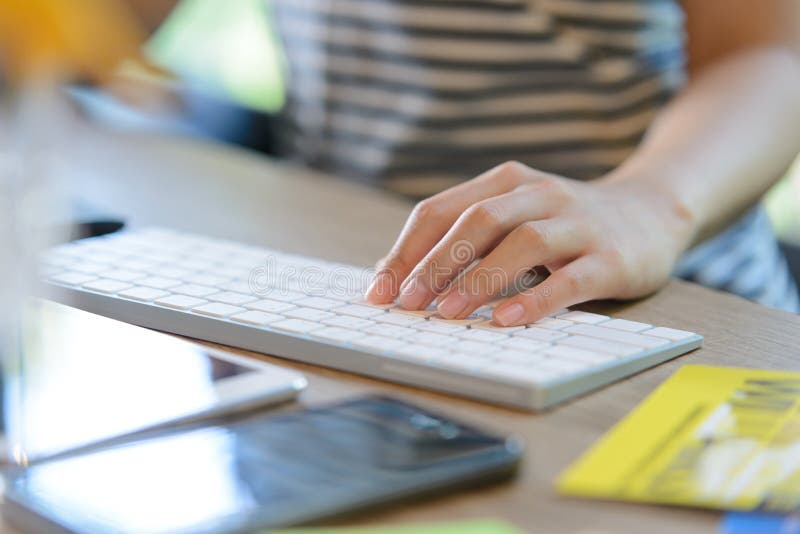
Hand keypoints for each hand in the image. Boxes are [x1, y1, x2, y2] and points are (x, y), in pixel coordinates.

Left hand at [364, 161, 694, 325]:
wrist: (651, 212)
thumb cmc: (565, 224)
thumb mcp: (513, 218)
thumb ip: (465, 239)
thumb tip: (399, 277)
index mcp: (505, 183)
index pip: (441, 211)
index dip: (406, 250)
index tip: (380, 290)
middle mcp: (540, 194)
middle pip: (477, 223)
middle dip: (435, 264)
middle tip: (407, 303)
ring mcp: (578, 223)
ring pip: (522, 244)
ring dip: (478, 279)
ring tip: (446, 313)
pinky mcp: (611, 257)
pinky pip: (569, 279)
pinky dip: (535, 300)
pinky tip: (505, 320)